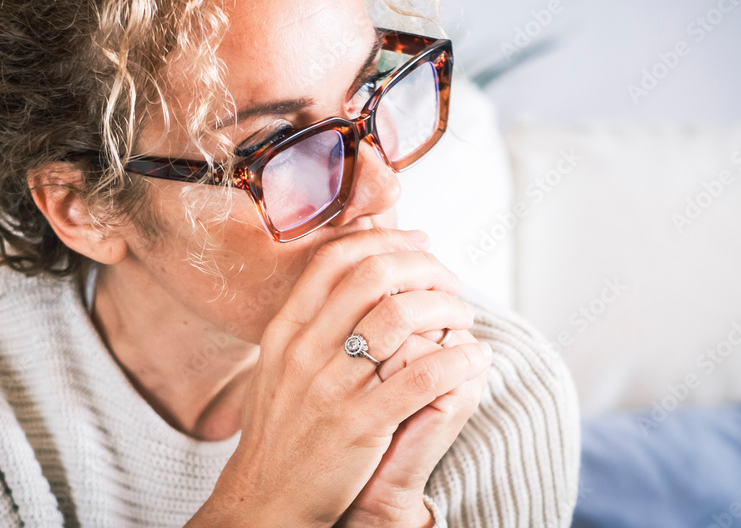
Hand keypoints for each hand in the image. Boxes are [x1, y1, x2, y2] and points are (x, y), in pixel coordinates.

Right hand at [198, 228, 489, 525]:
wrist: (266, 501)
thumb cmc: (281, 433)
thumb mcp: (278, 366)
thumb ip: (308, 322)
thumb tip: (349, 276)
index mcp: (286, 330)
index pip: (335, 259)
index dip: (385, 239)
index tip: (419, 242)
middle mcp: (305, 350)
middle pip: (372, 276)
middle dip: (423, 267)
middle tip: (448, 279)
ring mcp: (332, 387)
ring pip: (401, 318)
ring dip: (446, 308)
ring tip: (463, 316)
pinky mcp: (361, 425)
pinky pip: (424, 377)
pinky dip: (459, 358)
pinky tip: (474, 357)